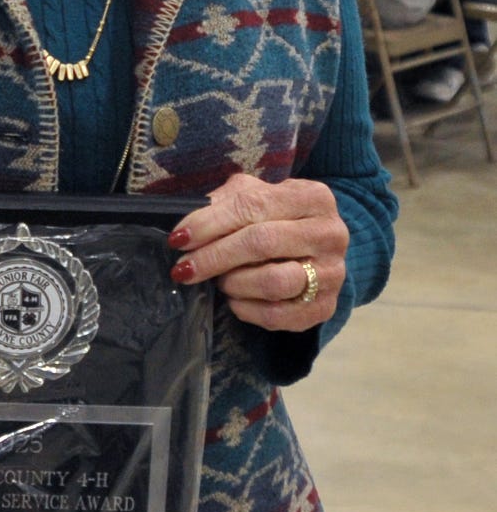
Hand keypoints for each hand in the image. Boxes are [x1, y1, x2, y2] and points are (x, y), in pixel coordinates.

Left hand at [168, 172, 347, 331]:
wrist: (318, 247)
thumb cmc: (276, 217)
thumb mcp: (254, 196)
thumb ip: (224, 203)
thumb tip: (187, 228)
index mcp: (312, 196)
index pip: (253, 206)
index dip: (210, 223)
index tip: (178, 239)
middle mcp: (330, 233)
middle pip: (262, 243)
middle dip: (214, 257)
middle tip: (185, 268)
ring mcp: (332, 273)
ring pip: (274, 282)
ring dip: (234, 283)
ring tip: (218, 281)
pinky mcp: (325, 307)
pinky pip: (278, 315)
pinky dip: (247, 309)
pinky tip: (235, 299)